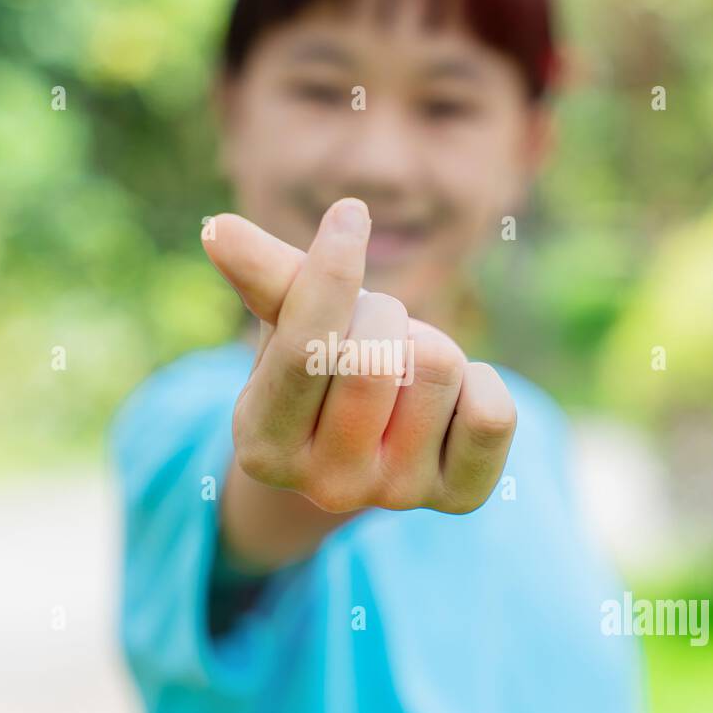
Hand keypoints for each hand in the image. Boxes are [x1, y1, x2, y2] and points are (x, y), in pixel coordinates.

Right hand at [201, 198, 515, 515]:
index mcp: (264, 444)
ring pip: (439, 370)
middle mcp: (326, 485)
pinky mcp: (458, 497)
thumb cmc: (322, 362)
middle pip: (376, 358)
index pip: (304, 348)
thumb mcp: (286, 323)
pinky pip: (492, 415)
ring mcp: (395, 496)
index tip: (349, 214)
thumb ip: (262, 278)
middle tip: (375, 329)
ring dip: (429, 345)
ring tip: (407, 367)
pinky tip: (451, 397)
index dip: (333, 271)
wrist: (370, 441)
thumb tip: (219, 229)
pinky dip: (481, 382)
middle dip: (383, 315)